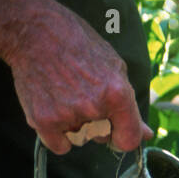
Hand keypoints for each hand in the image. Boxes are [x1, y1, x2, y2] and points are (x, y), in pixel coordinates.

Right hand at [5, 6, 150, 154]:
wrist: (33, 31)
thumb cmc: (77, 44)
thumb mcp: (114, 67)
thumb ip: (129, 104)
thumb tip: (145, 133)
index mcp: (117, 94)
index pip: (130, 139)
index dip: (125, 137)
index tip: (117, 131)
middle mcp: (94, 107)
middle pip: (103, 137)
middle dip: (98, 123)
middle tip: (81, 95)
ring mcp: (68, 115)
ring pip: (81, 138)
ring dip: (76, 125)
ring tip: (64, 95)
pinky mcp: (43, 120)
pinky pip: (59, 145)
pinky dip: (57, 135)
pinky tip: (54, 110)